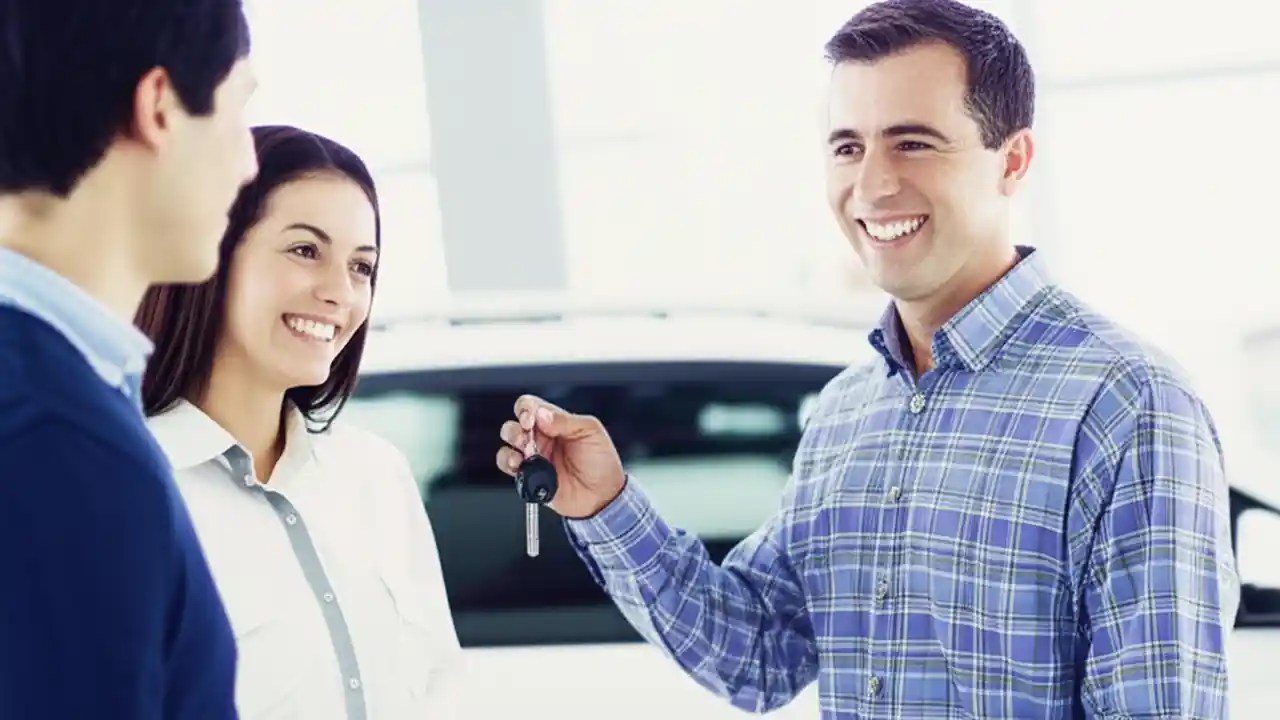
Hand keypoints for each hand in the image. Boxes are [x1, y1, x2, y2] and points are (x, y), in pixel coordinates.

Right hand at [496, 395, 625, 518]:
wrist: (602, 496)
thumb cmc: (602, 463)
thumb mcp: (591, 432)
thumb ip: (565, 420)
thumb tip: (542, 414)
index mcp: (556, 422)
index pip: (532, 406)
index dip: (526, 409)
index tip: (531, 419)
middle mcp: (542, 437)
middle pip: (516, 422)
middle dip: (517, 427)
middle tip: (528, 436)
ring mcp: (534, 456)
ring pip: (508, 441)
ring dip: (512, 443)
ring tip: (527, 452)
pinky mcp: (528, 475)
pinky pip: (507, 465)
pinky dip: (508, 462)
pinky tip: (521, 464)